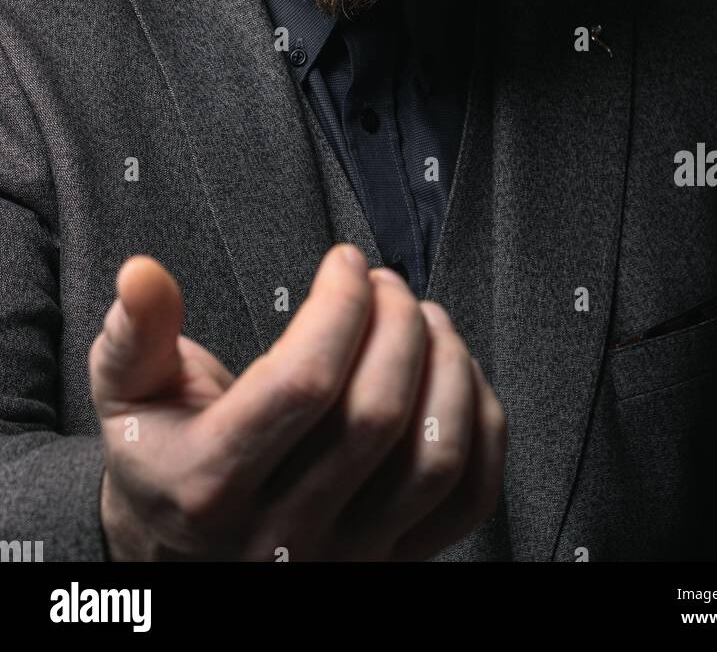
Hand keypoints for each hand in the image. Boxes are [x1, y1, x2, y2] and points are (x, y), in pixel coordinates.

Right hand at [90, 245, 505, 559]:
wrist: (178, 554)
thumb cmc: (160, 457)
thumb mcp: (126, 394)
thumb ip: (135, 332)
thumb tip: (143, 274)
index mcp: (210, 485)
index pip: (304, 384)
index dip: (339, 305)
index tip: (343, 261)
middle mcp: (283, 537)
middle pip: (376, 415)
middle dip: (396, 322)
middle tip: (386, 282)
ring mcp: (346, 557)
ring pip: (434, 457)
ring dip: (447, 366)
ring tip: (426, 317)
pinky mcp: (393, 563)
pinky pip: (469, 499)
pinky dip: (481, 426)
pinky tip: (454, 373)